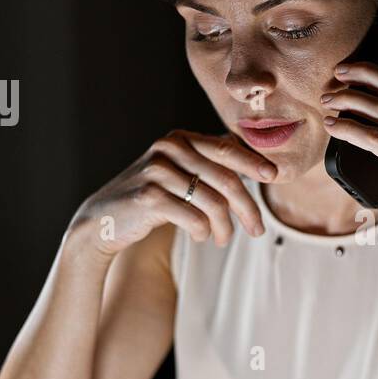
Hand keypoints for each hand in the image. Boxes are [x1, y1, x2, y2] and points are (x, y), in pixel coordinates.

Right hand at [69, 130, 274, 257]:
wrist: (103, 220)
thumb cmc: (152, 198)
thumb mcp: (180, 174)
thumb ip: (210, 165)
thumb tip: (258, 166)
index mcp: (179, 139)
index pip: (226, 149)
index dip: (253, 163)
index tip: (273, 177)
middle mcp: (168, 149)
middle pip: (226, 179)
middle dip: (247, 208)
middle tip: (257, 229)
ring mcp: (156, 171)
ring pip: (213, 203)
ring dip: (225, 227)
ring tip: (223, 239)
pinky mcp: (148, 197)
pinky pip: (194, 219)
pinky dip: (204, 232)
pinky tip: (202, 237)